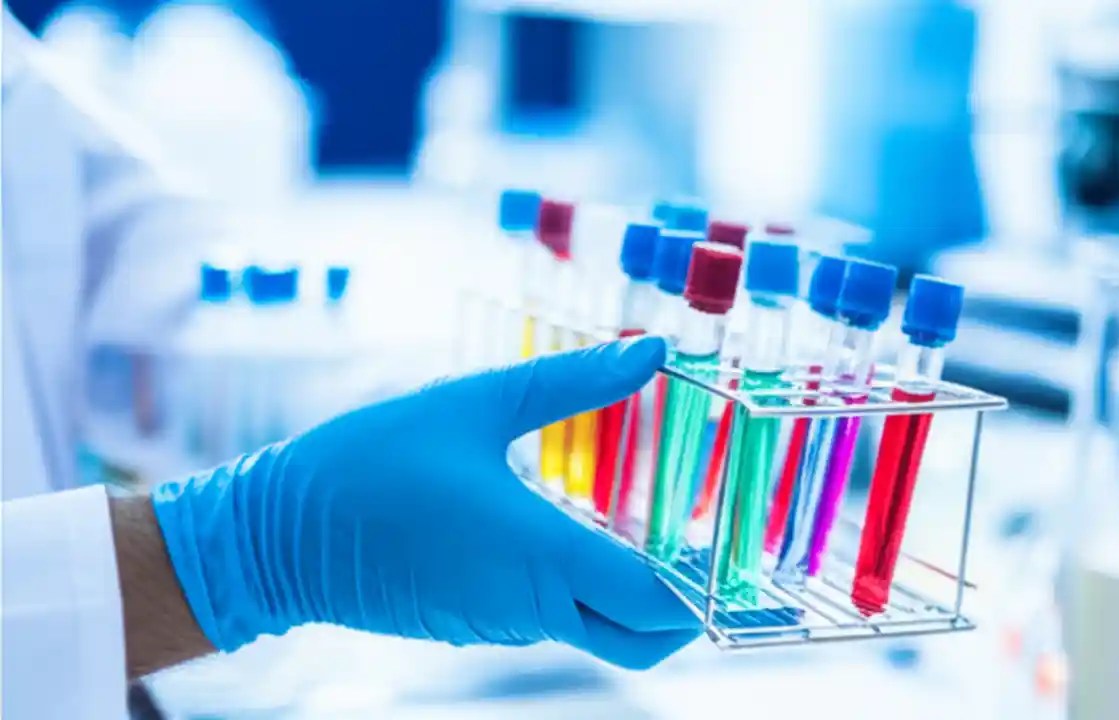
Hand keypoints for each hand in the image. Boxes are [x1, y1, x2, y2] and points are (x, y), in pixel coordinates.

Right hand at [152, 337, 700, 669]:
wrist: (274, 534)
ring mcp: (500, 625)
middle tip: (714, 548)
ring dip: (638, 592)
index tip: (744, 558)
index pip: (658, 602)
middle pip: (642, 638)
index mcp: (540, 558)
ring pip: (598, 628)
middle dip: (689, 606)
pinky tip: (586, 531)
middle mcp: (529, 608)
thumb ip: (572, 382)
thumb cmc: (371, 462)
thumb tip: (652, 350)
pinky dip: (586, 589)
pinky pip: (552, 618)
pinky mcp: (474, 623)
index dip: (710, 590)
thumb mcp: (475, 404)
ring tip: (662, 523)